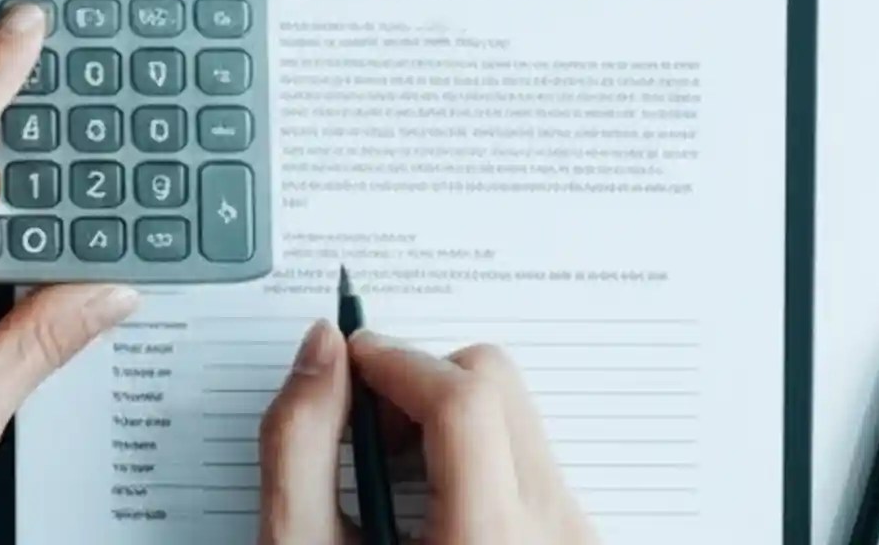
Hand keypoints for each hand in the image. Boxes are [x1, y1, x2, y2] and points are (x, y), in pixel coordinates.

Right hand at [257, 322, 597, 543]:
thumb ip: (300, 447)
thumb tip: (323, 352)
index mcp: (487, 544)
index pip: (464, 398)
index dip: (394, 360)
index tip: (346, 360)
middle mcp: (554, 535)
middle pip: (496, 388)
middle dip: (419, 386)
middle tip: (363, 436)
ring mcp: (577, 541)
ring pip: (516, 417)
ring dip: (447, 423)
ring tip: (395, 486)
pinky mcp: (578, 542)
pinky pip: (531, 459)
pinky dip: (477, 458)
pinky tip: (433, 512)